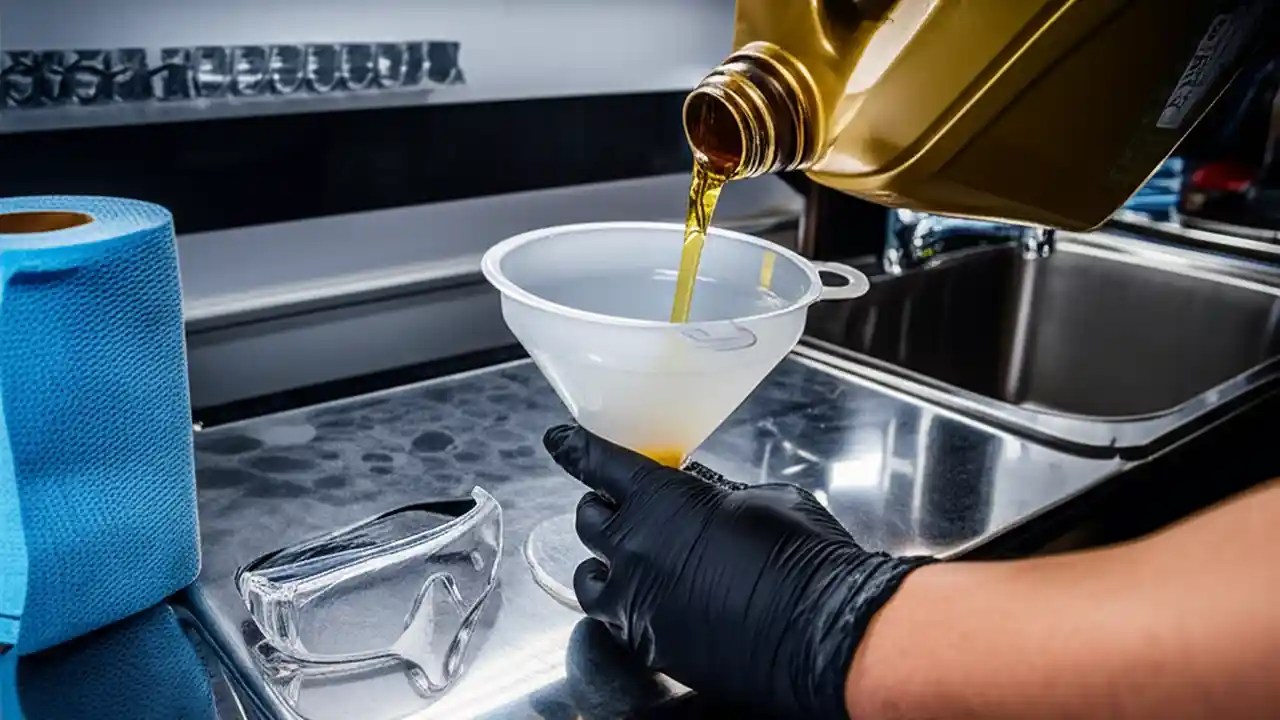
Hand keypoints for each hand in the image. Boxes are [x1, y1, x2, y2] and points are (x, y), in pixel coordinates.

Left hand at [543, 424, 932, 719]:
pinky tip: (653, 606)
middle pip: (588, 519)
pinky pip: (616, 621)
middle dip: (603, 509)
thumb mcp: (762, 499)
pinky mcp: (647, 644)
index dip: (574, 447)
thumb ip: (717, 494)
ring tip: (629, 565)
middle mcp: (634, 548)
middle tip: (623, 510)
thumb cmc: (804, 556)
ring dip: (604, 564)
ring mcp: (636, 601)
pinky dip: (626, 608)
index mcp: (660, 499)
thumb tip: (705, 493)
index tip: (559, 439)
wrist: (823, 632)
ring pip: (589, 578)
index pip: (598, 463)